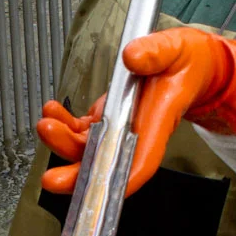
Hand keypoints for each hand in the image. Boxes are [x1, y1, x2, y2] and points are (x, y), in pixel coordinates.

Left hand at [38, 29, 235, 197]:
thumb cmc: (188, 61)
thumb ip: (156, 51)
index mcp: (158, 123)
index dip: (120, 179)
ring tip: (46, 125)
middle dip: (77, 175)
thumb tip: (131, 57)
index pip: (140, 161)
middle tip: (52, 180)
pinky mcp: (108, 117)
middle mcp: (136, 132)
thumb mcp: (177, 48)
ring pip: (88, 148)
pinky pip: (81, 130)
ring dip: (63, 143)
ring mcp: (119, 127)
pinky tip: (51, 111)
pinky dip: (63, 125)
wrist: (190, 63)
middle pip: (105, 162)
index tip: (98, 187)